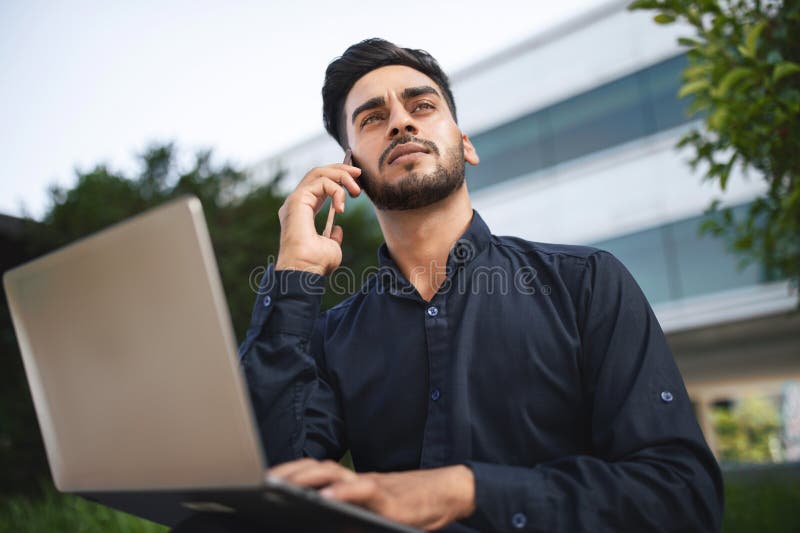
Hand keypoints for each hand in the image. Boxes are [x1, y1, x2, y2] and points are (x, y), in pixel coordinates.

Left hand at [268, 459, 474, 530]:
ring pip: (336, 474)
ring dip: (309, 477)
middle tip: (266, 479)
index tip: (267, 477)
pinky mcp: (390, 502)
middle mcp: (359, 480)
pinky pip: (364, 492)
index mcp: (353, 484)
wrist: (448, 493)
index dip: (292, 472)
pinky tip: (327, 497)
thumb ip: (349, 514)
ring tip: (286, 484)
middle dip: (291, 472)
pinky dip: (344, 492)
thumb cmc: (411, 505)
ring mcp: (374, 488)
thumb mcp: (375, 513)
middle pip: (319, 467)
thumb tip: (324, 522)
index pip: (317, 472)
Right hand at [275, 163, 360, 275]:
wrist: (306, 270)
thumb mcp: (331, 247)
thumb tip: (337, 229)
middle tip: (358, 173)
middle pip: (317, 173)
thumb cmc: (316, 263)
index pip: (317, 185)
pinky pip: (321, 182)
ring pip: (318, 173)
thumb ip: (333, 235)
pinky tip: (341, 207)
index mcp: (301, 212)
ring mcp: (294, 200)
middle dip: (340, 169)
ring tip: (356, 191)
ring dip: (342, 176)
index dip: (337, 179)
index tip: (356, 182)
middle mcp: (296, 203)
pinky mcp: (297, 199)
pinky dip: (336, 190)